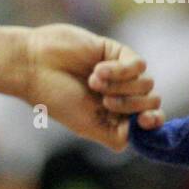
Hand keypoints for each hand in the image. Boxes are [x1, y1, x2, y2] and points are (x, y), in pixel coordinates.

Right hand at [22, 23, 163, 151]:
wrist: (36, 66)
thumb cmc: (56, 99)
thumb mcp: (87, 126)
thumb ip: (115, 136)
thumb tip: (141, 135)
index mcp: (114, 117)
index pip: (147, 121)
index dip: (153, 121)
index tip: (145, 120)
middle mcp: (120, 96)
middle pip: (151, 102)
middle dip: (132, 105)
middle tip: (106, 102)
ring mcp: (120, 74)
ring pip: (146, 84)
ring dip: (120, 87)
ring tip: (93, 83)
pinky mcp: (117, 52)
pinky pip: (137, 65)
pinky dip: (119, 70)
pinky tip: (97, 70)